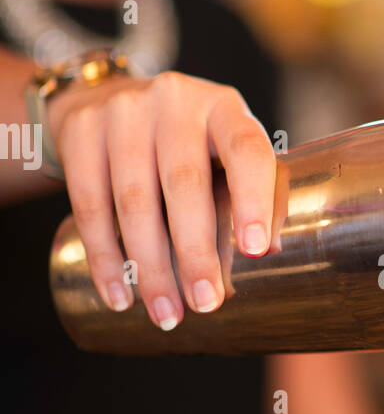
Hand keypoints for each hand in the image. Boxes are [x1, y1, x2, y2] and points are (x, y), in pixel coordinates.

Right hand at [46, 70, 276, 329]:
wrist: (105, 99)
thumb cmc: (185, 140)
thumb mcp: (223, 149)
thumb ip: (254, 191)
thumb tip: (272, 252)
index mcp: (223, 107)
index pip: (246, 149)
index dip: (254, 199)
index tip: (256, 250)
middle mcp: (173, 101)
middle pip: (185, 183)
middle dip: (195, 253)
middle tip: (206, 303)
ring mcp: (122, 112)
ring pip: (134, 202)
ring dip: (150, 268)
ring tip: (166, 314)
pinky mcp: (80, 132)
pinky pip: (89, 206)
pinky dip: (105, 259)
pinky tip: (118, 295)